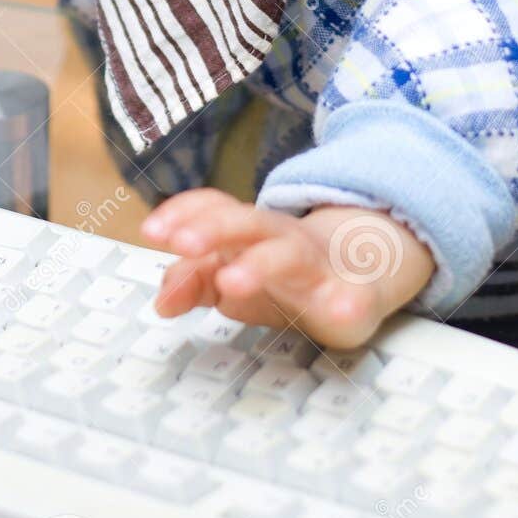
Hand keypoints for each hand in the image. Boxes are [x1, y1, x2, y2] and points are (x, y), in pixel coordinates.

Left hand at [140, 188, 434, 348]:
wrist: (365, 271)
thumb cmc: (287, 275)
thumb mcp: (236, 277)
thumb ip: (196, 281)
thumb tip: (162, 300)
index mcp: (252, 230)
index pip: (216, 206)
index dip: (184, 213)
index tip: (152, 232)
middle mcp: (283, 239)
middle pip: (248, 222)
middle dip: (215, 229)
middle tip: (183, 244)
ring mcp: (320, 266)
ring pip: (290, 255)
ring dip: (261, 265)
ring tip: (232, 282)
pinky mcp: (356, 297)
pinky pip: (357, 297)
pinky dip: (351, 302)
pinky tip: (343, 310)